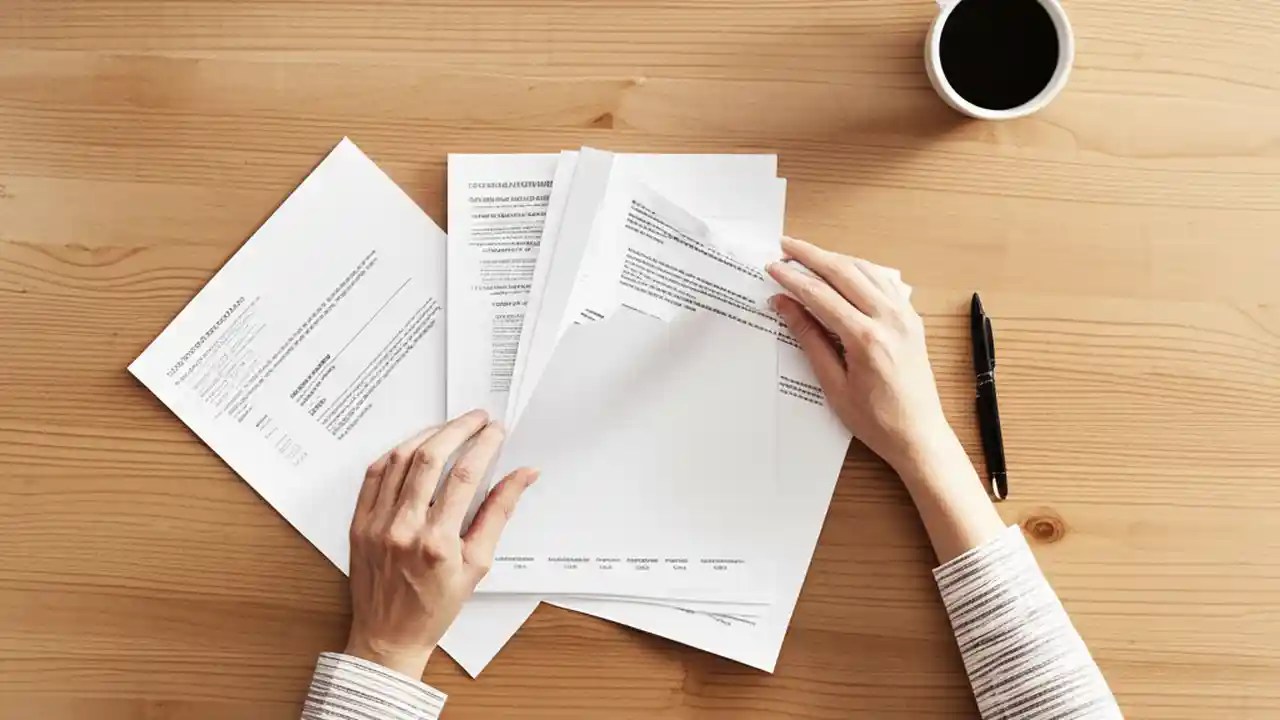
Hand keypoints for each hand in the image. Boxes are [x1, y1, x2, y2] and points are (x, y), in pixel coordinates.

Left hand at [344, 409, 537, 677]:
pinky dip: (396, 453)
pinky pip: (374, 475)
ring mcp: (376, 524)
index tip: (495, 431)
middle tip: (476, 418)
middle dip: (458, 429)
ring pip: (400, 459)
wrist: (388, 635)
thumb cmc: (435, 607)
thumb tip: (523, 475)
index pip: (465, 476)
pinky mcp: (359, 523)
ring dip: (427, 435)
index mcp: (438, 543)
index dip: (483, 445)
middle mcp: (404, 529)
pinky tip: (414, 446)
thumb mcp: (478, 564)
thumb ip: (499, 513)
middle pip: (431, 458)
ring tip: (449, 427)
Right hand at [767, 236, 953, 474]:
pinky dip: (860, 269)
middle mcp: (889, 319)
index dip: (793, 279)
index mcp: (866, 339)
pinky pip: (884, 282)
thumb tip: (785, 306)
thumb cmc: (876, 420)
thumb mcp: (834, 384)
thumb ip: (810, 339)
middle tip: (785, 246)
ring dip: (835, 258)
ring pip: (866, 270)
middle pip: (843, 272)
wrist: (919, 435)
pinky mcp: (912, 319)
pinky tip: (844, 269)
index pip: (820, 295)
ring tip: (809, 254)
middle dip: (811, 256)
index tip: (773, 268)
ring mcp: (905, 316)